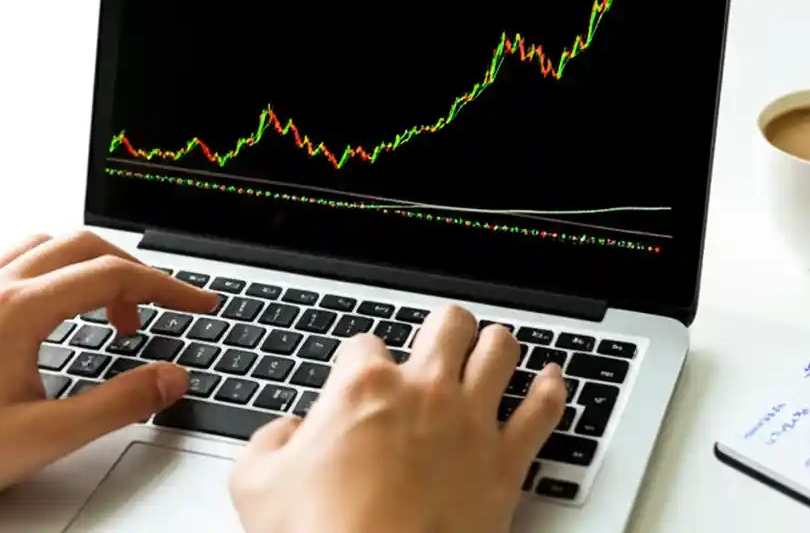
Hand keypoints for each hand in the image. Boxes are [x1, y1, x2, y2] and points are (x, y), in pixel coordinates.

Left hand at [0, 231, 217, 505]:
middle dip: (133, 272)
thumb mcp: (44, 437)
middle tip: (161, 308)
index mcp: (19, 312)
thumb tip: (170, 379)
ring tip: (108, 306)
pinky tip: (43, 297)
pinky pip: (1, 260)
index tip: (197, 306)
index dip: (168, 288)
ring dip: (87, 265)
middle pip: (82, 246)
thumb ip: (119, 404)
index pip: (114, 276)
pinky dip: (41, 268)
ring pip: (41, 246)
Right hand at [231, 305, 566, 532]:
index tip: (362, 375)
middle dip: (444, 327)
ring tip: (492, 348)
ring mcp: (472, 422)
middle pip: (448, 324)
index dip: (361, 359)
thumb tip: (285, 433)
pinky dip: (552, 389)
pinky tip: (552, 379)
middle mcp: (425, 392)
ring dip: (496, 345)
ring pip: (501, 350)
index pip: (365, 344)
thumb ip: (271, 443)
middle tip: (441, 340)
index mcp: (365, 388)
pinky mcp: (507, 460)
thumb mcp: (257, 484)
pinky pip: (544, 410)